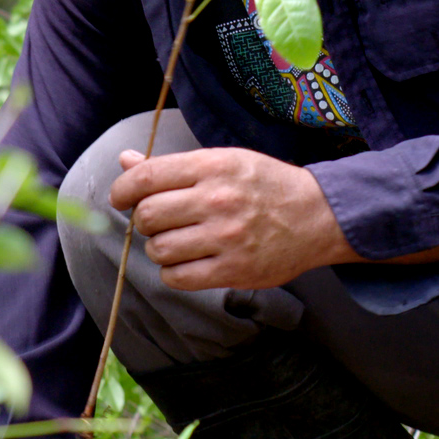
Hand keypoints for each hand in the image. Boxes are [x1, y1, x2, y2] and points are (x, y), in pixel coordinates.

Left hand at [111, 147, 355, 289]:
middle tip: (159, 221)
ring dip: (159, 248)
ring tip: (176, 242)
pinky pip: (178, 277)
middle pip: (147, 215)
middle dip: (145, 221)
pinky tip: (187, 262)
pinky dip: (173, 272)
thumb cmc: (266, 185)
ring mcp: (226, 237)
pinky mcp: (233, 270)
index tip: (121, 198)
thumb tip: (126, 161)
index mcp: (212, 167)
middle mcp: (217, 200)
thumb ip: (174, 165)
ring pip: (159, 249)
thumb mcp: (224, 161)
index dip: (122, 190)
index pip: (146, 177)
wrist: (318, 216)